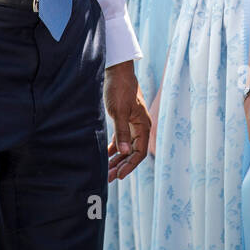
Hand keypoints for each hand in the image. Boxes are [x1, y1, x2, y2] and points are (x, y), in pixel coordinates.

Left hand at [105, 61, 150, 182]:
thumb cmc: (119, 89)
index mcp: (143, 125)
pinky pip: (121, 139)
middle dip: (122, 165)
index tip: (118, 175)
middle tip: (109, 178)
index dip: (129, 165)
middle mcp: (140, 127)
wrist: (117, 72)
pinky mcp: (124, 120)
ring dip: (117, 159)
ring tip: (106, 171)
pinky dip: (114, 148)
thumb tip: (123, 152)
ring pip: (126, 147)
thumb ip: (121, 133)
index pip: (139, 152)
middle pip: (133, 152)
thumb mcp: (119, 111)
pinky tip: (106, 156)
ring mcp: (133, 124)